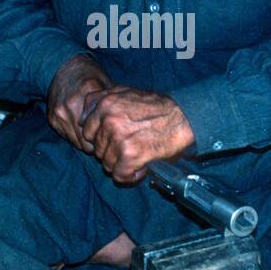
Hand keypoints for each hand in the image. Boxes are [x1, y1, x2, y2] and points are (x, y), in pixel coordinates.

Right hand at [46, 54, 111, 152]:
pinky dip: (76, 137)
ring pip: (77, 141)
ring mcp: (60, 112)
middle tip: (106, 140)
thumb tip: (127, 121)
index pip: (102, 124)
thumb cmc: (89, 76)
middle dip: (98, 142)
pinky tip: (82, 130)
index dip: (109, 133)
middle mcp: (71, 103)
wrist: (63, 67)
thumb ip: (114, 101)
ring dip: (87, 142)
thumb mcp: (105, 82)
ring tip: (95, 136)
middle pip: (89, 138)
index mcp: (88, 91)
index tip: (114, 135)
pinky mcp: (52, 118)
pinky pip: (67, 137)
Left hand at [78, 86, 194, 183]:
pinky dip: (130, 176)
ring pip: (107, 164)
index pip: (86, 130)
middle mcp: (107, 120)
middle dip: (111, 152)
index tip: (114, 138)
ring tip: (138, 157)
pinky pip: (119, 175)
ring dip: (122, 165)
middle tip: (130, 148)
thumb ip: (104, 100)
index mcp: (104, 104)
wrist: (184, 118)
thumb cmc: (158, 106)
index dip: (100, 137)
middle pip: (97, 149)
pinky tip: (141, 168)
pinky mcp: (129, 155)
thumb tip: (86, 115)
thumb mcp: (126, 92)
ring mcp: (117, 138)